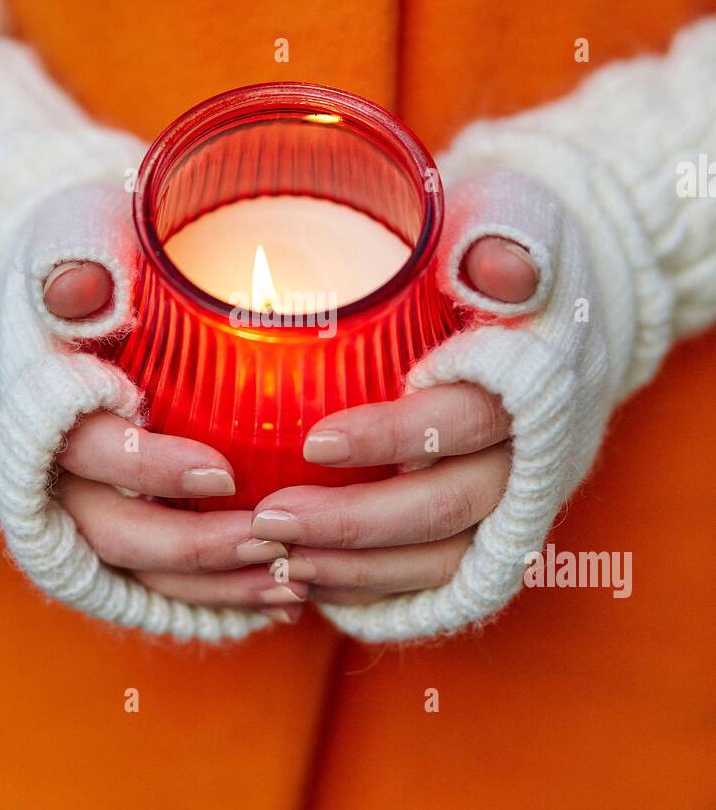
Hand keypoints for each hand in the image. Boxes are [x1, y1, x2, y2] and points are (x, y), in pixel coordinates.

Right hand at [44, 261, 305, 622]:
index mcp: (37, 400)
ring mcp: (77, 505)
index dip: (146, 468)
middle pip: (113, 531)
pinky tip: (282, 591)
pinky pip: (157, 580)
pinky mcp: (114, 526)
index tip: (223, 469)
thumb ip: (82, 255)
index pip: (84, 449)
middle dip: (194, 545)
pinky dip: (215, 594)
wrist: (66, 284)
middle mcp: (47, 468)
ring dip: (215, 583)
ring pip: (138, 570)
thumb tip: (83, 288)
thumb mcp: (77, 232)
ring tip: (295, 581)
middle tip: (276, 539)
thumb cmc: (84, 250)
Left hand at [249, 237, 536, 606]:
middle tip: (267, 519)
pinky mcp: (490, 531)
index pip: (467, 418)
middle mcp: (533, 454)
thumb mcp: (506, 221)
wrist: (542, 306)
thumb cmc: (500, 247)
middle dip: (357, 523)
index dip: (395, 436)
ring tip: (276, 559)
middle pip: (450, 506)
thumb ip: (496, 241)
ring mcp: (515, 502)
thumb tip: (498, 267)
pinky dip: (375, 589)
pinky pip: (438, 580)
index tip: (315, 440)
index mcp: (534, 379)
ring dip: (358, 568)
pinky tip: (306, 581)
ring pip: (444, 558)